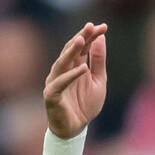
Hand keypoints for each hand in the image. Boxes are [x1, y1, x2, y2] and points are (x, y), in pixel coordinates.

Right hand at [44, 22, 107, 138]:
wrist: (75, 129)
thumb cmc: (85, 105)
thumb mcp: (99, 81)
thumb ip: (98, 62)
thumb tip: (101, 38)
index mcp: (75, 65)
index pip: (83, 46)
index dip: (92, 35)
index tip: (103, 26)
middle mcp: (63, 69)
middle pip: (71, 49)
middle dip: (81, 37)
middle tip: (91, 26)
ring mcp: (55, 80)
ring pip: (63, 62)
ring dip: (72, 50)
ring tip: (82, 39)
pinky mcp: (51, 94)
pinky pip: (61, 83)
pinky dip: (71, 76)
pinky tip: (83, 69)